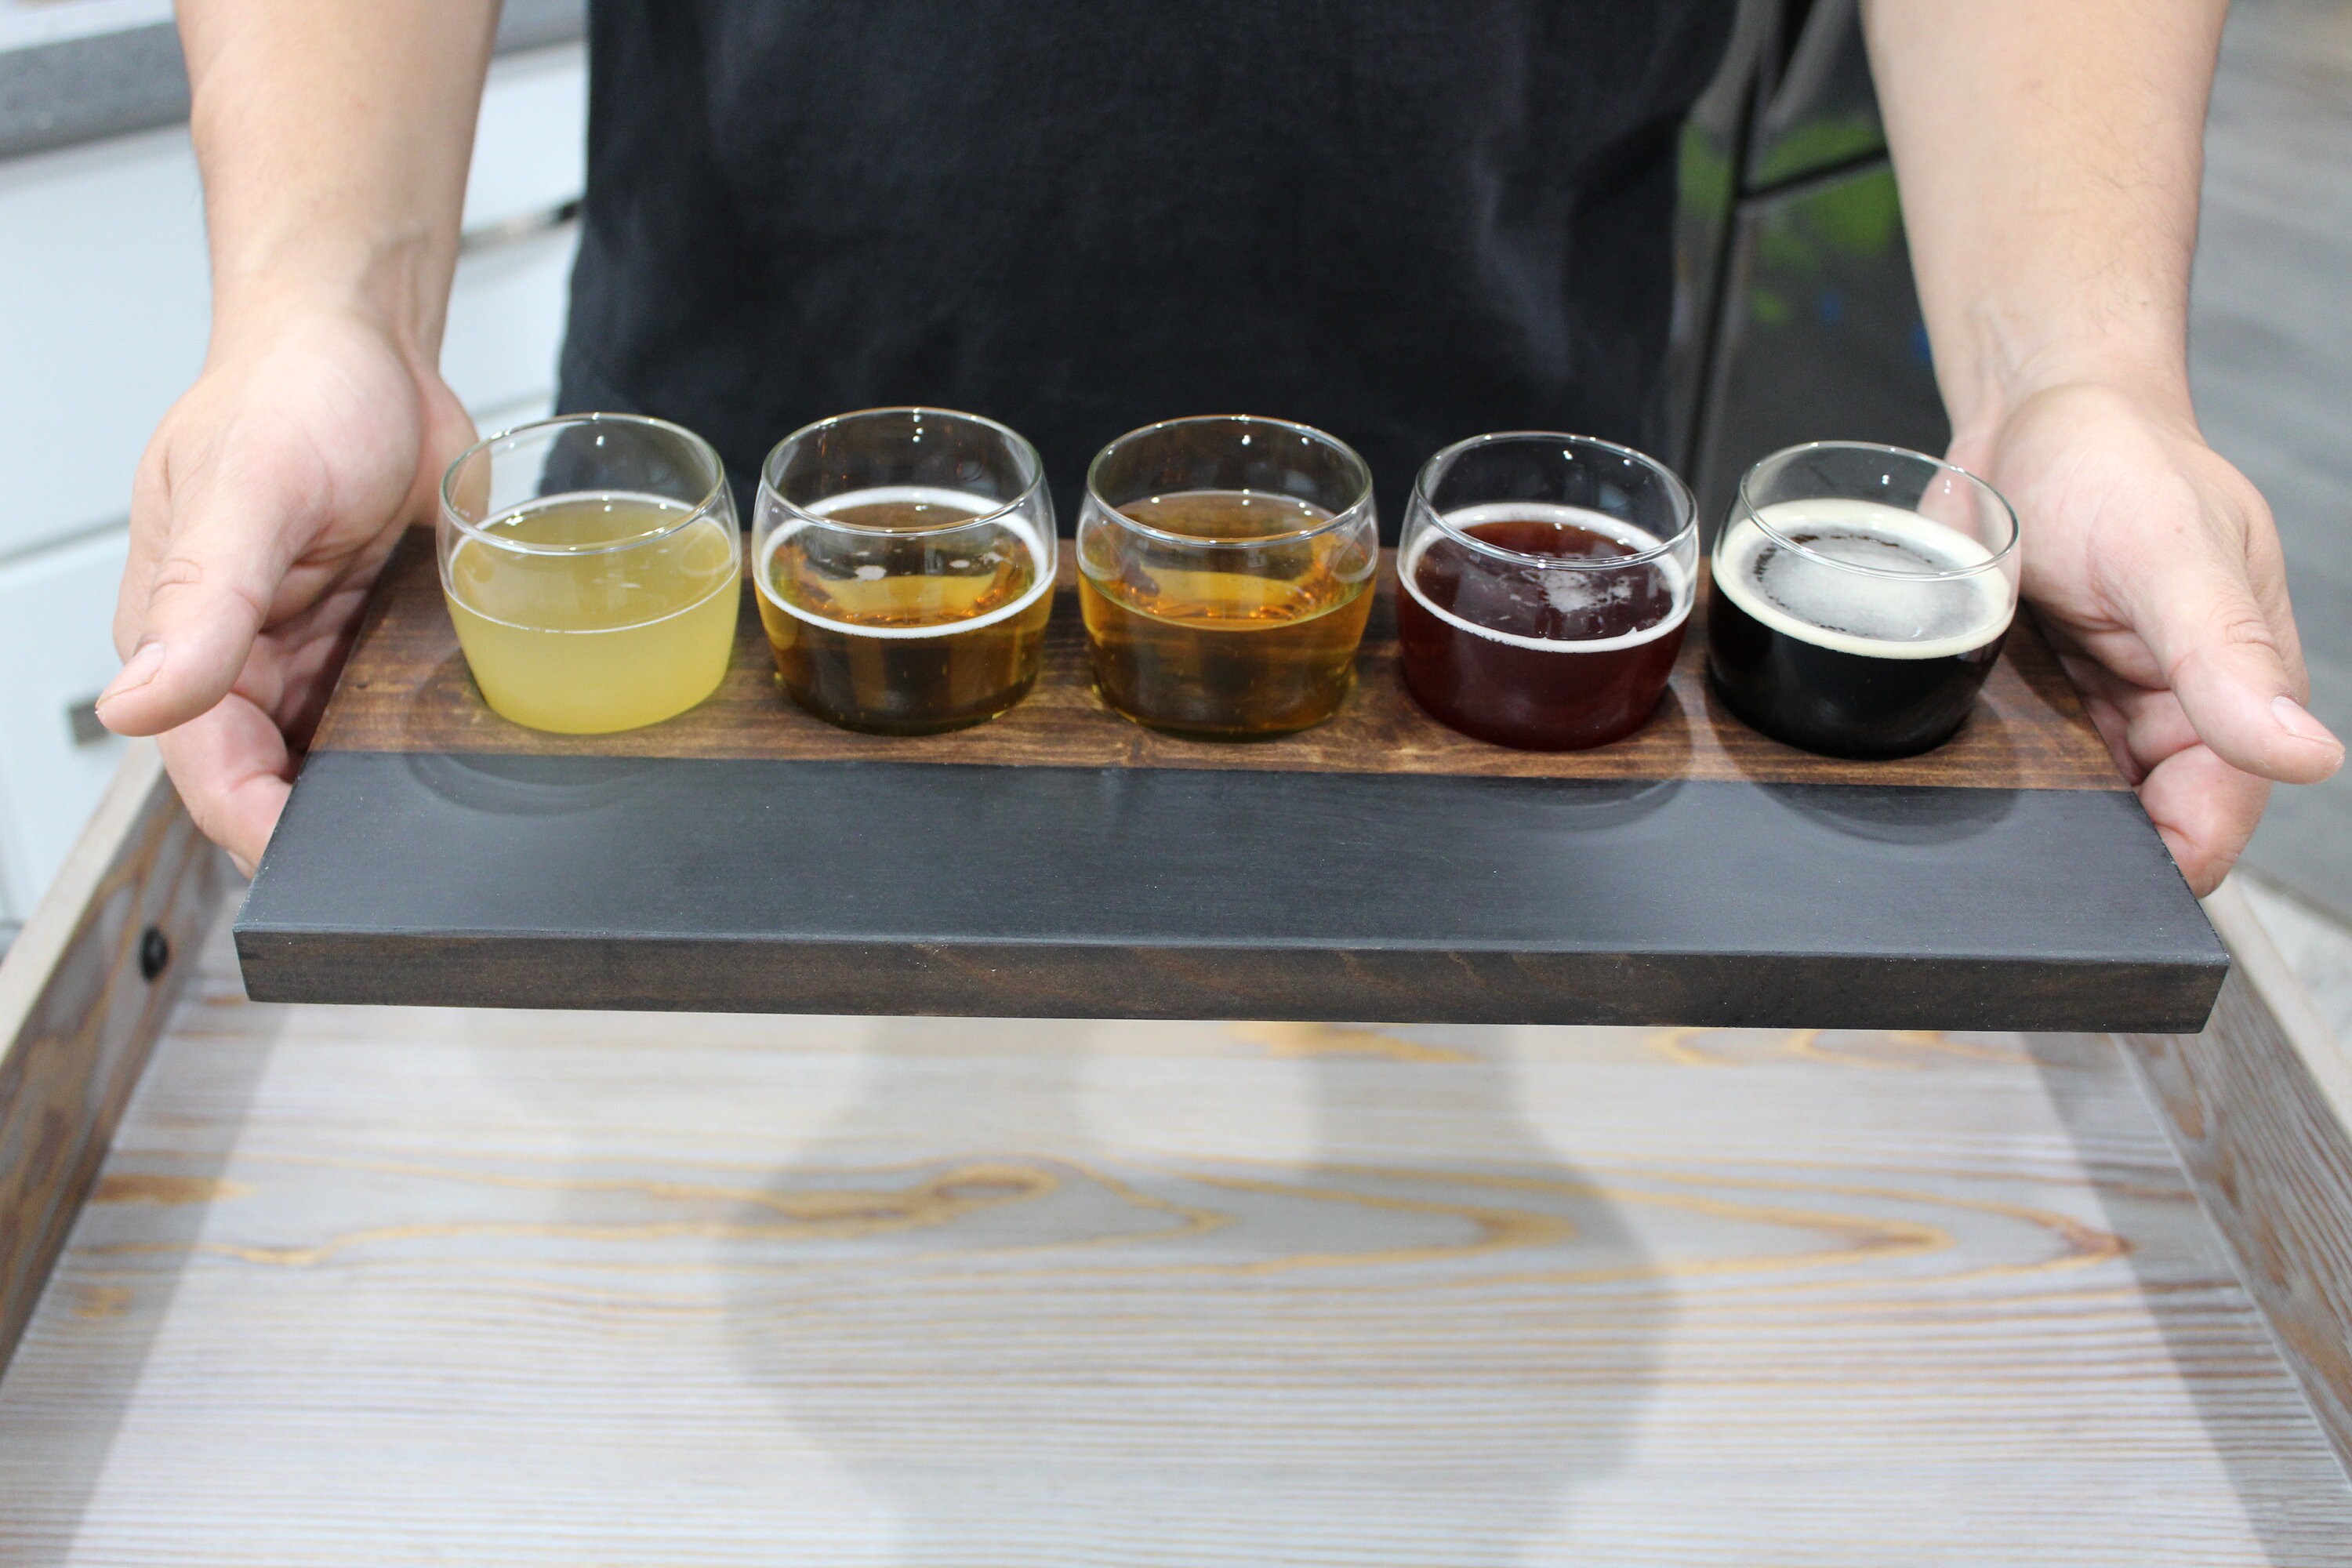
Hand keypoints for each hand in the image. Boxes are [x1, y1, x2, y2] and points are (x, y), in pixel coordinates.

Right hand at [96, 311, 475, 873]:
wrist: (368, 342)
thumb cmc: (293, 392)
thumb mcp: (247, 492)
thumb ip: (201, 600)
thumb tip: (136, 703)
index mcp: (179, 636)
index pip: (211, 776)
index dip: (262, 833)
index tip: (322, 870)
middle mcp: (243, 656)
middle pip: (280, 785)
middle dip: (333, 827)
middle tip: (409, 853)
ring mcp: (314, 652)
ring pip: (341, 761)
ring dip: (385, 788)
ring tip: (449, 815)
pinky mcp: (374, 638)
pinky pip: (393, 714)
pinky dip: (423, 738)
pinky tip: (466, 754)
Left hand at [1953, 378, 2341, 894]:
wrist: (2034, 411)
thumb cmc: (2120, 461)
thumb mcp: (2174, 555)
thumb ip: (2230, 658)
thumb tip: (2305, 754)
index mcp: (2232, 694)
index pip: (2208, 828)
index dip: (2159, 872)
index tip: (2088, 883)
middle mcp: (2165, 715)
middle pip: (2128, 834)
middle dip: (2075, 846)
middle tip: (2009, 830)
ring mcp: (2092, 712)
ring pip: (2061, 808)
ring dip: (2019, 811)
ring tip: (1977, 786)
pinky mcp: (2029, 698)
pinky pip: (2006, 764)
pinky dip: (1981, 768)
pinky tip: (1947, 759)